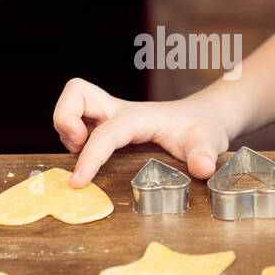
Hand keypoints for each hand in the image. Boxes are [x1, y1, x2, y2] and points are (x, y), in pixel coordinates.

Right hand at [53, 78, 230, 186]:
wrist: (202, 118)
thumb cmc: (201, 128)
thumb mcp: (209, 141)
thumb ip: (205, 154)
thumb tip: (203, 169)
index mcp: (139, 117)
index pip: (107, 131)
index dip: (90, 155)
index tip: (79, 181)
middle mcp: (119, 112)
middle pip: (76, 93)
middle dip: (65, 118)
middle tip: (78, 147)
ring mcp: (110, 117)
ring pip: (71, 107)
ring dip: (66, 130)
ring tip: (84, 154)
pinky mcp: (105, 126)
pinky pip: (76, 122)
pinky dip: (72, 138)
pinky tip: (92, 157)